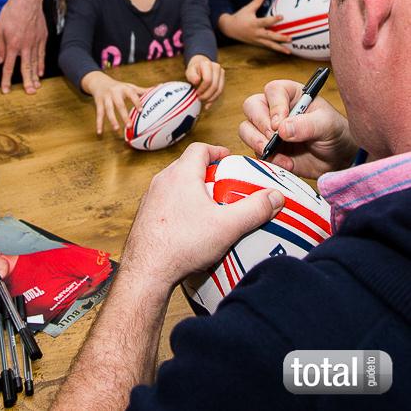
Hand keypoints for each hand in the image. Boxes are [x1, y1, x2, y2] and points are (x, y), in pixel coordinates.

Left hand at [0, 0, 46, 94]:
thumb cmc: (11, 11)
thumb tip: (0, 60)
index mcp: (12, 44)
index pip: (8, 66)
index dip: (6, 80)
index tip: (5, 90)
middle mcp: (24, 45)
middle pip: (25, 68)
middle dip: (27, 82)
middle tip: (29, 93)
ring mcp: (35, 42)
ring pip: (35, 63)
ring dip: (35, 76)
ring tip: (36, 87)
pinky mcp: (42, 37)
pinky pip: (42, 54)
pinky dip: (41, 64)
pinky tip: (40, 72)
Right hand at [81, 72, 147, 135]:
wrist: (99, 81)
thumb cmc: (118, 86)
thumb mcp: (129, 86)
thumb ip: (142, 90)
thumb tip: (158, 88)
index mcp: (124, 89)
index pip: (132, 94)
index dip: (136, 102)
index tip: (141, 110)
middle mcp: (114, 93)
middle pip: (119, 104)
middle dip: (124, 115)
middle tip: (129, 126)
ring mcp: (106, 98)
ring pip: (108, 110)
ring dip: (112, 120)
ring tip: (116, 129)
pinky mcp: (99, 103)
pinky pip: (99, 114)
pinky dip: (99, 123)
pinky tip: (100, 132)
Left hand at [120, 143, 283, 293]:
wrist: (146, 270)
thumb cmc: (182, 244)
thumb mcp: (227, 226)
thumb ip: (254, 209)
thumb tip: (275, 197)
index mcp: (181, 174)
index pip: (200, 149)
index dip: (216, 150)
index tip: (228, 158)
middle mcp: (163, 180)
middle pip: (187, 165)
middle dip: (207, 171)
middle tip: (224, 184)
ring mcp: (151, 198)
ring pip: (175, 183)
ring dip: (192, 188)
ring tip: (210, 206)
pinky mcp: (145, 215)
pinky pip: (166, 201)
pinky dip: (180, 204)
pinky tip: (191, 225)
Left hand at [185, 55, 224, 108]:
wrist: (200, 64)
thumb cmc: (194, 69)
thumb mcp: (189, 71)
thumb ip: (191, 75)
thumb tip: (196, 81)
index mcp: (207, 64)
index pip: (208, 80)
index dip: (202, 89)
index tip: (196, 93)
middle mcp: (216, 67)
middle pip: (214, 86)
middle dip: (207, 95)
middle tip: (199, 99)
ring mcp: (221, 73)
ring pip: (219, 90)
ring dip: (211, 98)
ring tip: (204, 102)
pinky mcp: (223, 79)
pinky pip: (220, 91)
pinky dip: (214, 99)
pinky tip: (208, 104)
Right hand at [219, 0, 291, 53]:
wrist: (229, 29)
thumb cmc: (239, 17)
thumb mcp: (248, 8)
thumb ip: (257, 1)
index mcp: (254, 23)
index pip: (265, 21)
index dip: (274, 19)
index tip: (282, 16)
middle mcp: (256, 33)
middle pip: (270, 36)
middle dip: (280, 38)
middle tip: (290, 38)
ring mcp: (257, 40)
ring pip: (269, 45)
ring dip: (279, 48)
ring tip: (289, 51)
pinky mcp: (257, 43)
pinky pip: (268, 46)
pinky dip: (276, 49)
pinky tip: (284, 51)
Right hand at [238, 78, 356, 178]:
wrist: (338, 159)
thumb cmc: (334, 132)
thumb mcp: (327, 125)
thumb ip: (307, 125)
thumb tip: (282, 129)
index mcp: (290, 94)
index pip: (273, 91)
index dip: (274, 106)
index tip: (280, 124)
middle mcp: (274, 108)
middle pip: (251, 106)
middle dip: (259, 124)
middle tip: (273, 139)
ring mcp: (267, 129)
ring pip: (246, 129)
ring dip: (256, 141)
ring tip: (273, 152)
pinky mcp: (266, 148)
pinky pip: (255, 151)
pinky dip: (268, 159)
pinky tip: (286, 164)